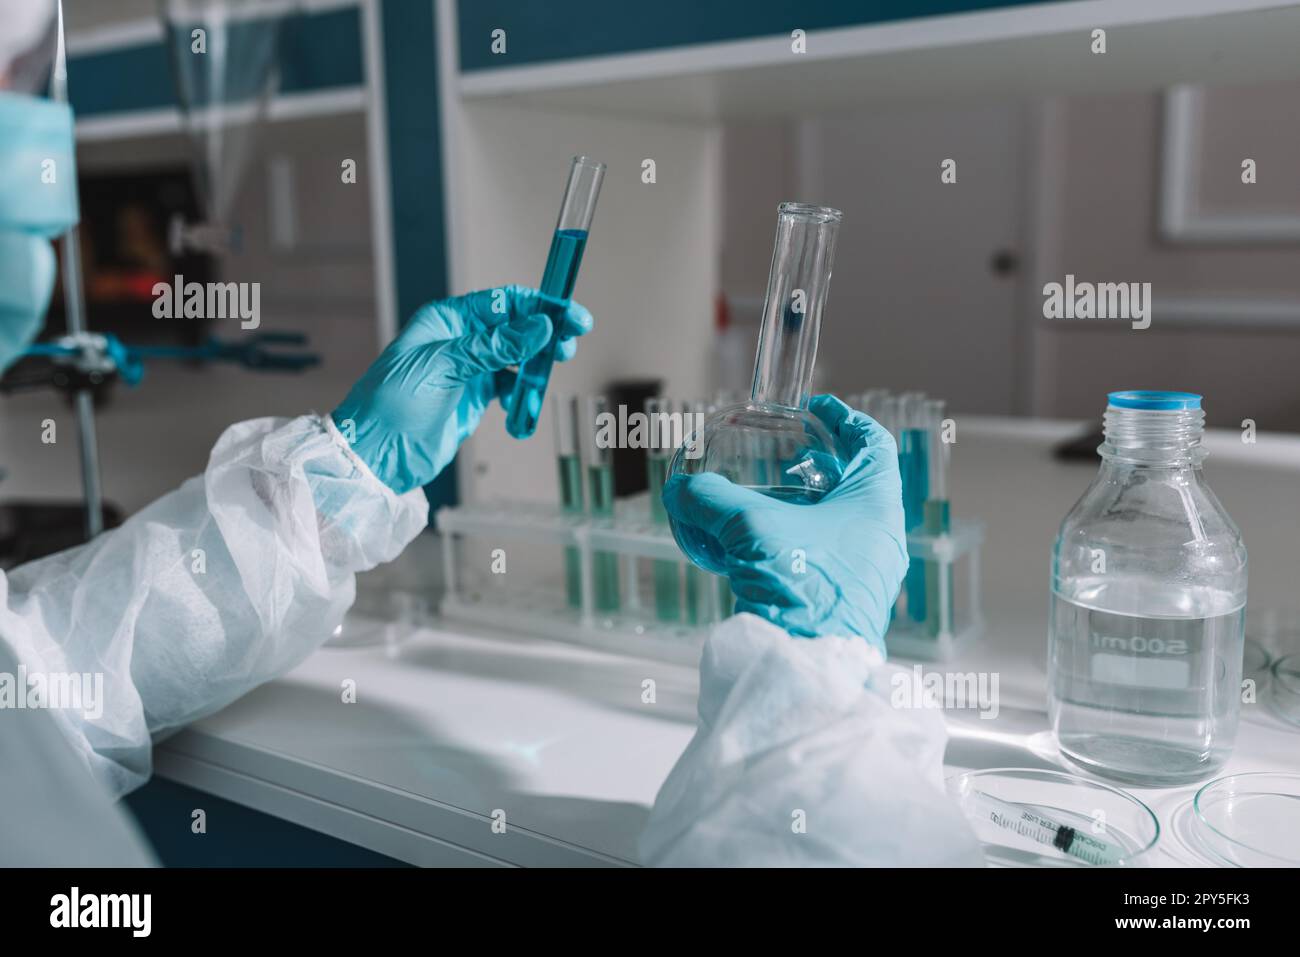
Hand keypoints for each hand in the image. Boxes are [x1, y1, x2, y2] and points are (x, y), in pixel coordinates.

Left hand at [333, 285, 591, 493]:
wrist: (376, 456)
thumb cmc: (393, 404)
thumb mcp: (444, 367)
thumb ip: (494, 347)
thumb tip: (539, 327)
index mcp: (447, 321)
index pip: (503, 303)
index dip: (538, 306)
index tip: (569, 314)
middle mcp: (461, 340)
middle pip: (516, 327)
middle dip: (545, 333)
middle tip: (571, 344)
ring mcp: (468, 369)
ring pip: (517, 358)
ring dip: (538, 365)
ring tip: (552, 373)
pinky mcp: (474, 397)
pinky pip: (510, 388)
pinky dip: (523, 394)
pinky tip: (527, 403)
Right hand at [663, 394, 907, 649]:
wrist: (807, 665)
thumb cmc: (799, 588)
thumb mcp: (748, 528)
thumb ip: (711, 500)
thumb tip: (681, 489)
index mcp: (877, 506)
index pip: (875, 445)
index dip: (847, 419)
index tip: (817, 408)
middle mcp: (880, 538)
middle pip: (857, 484)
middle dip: (822, 464)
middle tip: (789, 452)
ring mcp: (865, 574)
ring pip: (840, 523)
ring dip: (806, 506)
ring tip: (767, 497)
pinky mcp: (843, 602)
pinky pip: (825, 558)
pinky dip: (797, 542)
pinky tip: (759, 547)